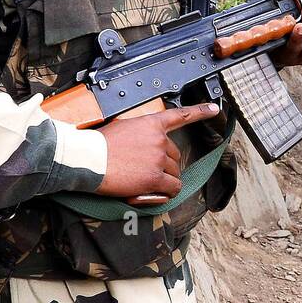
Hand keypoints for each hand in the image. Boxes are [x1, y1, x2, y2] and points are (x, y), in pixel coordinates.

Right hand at [98, 103, 223, 198]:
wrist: (87, 158)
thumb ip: (138, 133)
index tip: (214, 108)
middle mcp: (159, 140)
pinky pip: (172, 187)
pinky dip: (165, 193)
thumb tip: (140, 144)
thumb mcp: (121, 128)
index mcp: (151, 124)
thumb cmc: (97, 145)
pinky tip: (154, 194)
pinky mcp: (154, 177)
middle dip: (164, 164)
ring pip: (175, 172)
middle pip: (175, 155)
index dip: (200, 111)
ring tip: (144, 182)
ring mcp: (158, 159)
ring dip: (164, 180)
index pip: (180, 115)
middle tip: (145, 171)